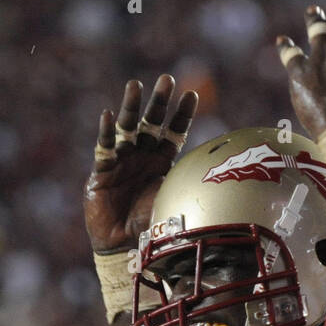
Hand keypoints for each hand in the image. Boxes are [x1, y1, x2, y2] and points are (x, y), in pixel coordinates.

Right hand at [83, 75, 197, 252]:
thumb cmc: (150, 225)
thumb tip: (223, 173)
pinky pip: (104, 149)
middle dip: (158, 101)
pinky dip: (106, 133)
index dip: (181, 114)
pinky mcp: (101, 172)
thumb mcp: (174, 198)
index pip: (173, 131)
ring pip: (127, 128)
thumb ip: (188, 181)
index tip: (191, 94)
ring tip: (135, 86)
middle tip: (167, 79)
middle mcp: (141, 156)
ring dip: (131, 107)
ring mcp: (121, 161)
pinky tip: (107, 116)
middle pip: (151, 122)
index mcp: (160, 162)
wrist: (124, 246)